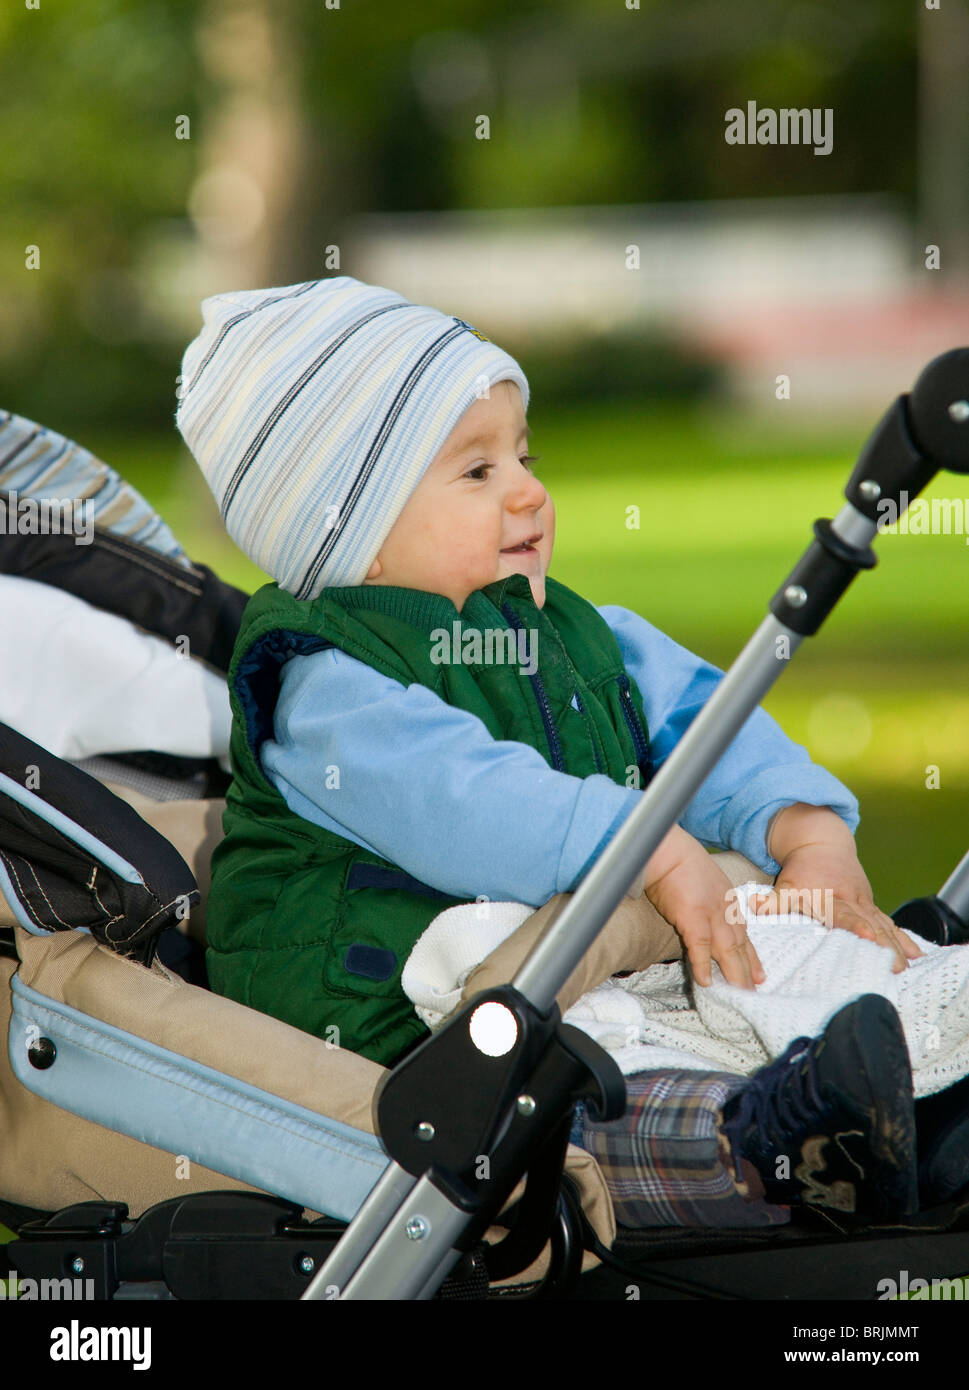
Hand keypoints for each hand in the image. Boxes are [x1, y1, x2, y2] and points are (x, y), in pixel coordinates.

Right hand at [644, 827, 764, 989]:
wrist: (668, 850)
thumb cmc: (678, 861)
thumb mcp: (704, 880)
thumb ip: (709, 899)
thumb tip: (701, 912)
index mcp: (729, 900)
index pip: (743, 934)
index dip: (751, 956)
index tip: (760, 975)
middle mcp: (725, 909)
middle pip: (740, 946)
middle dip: (748, 972)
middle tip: (754, 994)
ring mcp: (711, 915)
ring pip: (727, 951)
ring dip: (734, 975)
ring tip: (740, 995)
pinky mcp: (693, 918)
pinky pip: (701, 948)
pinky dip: (704, 966)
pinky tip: (706, 983)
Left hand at [758, 807, 921, 972]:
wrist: (821, 844)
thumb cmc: (801, 870)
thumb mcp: (786, 884)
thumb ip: (774, 900)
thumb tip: (755, 907)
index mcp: (830, 898)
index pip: (844, 915)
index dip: (856, 926)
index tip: (868, 937)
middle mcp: (852, 901)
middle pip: (871, 924)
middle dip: (884, 945)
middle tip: (896, 966)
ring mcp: (865, 904)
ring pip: (884, 925)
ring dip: (897, 946)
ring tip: (907, 965)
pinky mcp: (871, 907)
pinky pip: (889, 923)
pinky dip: (903, 938)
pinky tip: (916, 954)